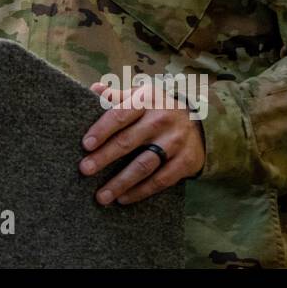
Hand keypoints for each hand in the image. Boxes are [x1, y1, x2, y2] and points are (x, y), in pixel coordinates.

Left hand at [78, 81, 204, 204]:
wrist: (201, 124)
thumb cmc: (158, 110)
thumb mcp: (141, 96)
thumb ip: (117, 95)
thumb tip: (94, 89)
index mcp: (147, 100)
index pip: (120, 114)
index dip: (102, 130)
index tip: (85, 145)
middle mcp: (162, 119)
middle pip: (128, 141)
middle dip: (104, 157)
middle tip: (85, 170)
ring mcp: (175, 142)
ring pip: (143, 165)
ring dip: (120, 182)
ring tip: (102, 196)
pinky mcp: (185, 162)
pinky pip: (160, 180)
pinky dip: (140, 191)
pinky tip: (123, 198)